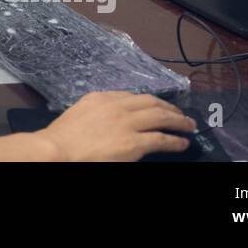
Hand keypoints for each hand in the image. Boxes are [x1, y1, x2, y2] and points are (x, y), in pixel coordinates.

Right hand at [35, 91, 195, 160]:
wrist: (58, 151)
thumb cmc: (63, 138)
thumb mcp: (79, 113)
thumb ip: (97, 111)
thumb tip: (110, 118)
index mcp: (101, 98)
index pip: (132, 96)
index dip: (149, 101)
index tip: (157, 106)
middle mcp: (117, 106)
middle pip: (151, 102)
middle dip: (169, 108)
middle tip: (181, 114)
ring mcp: (127, 124)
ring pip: (161, 117)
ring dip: (178, 121)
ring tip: (189, 126)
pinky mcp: (134, 143)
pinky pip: (161, 139)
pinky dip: (175, 140)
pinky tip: (182, 142)